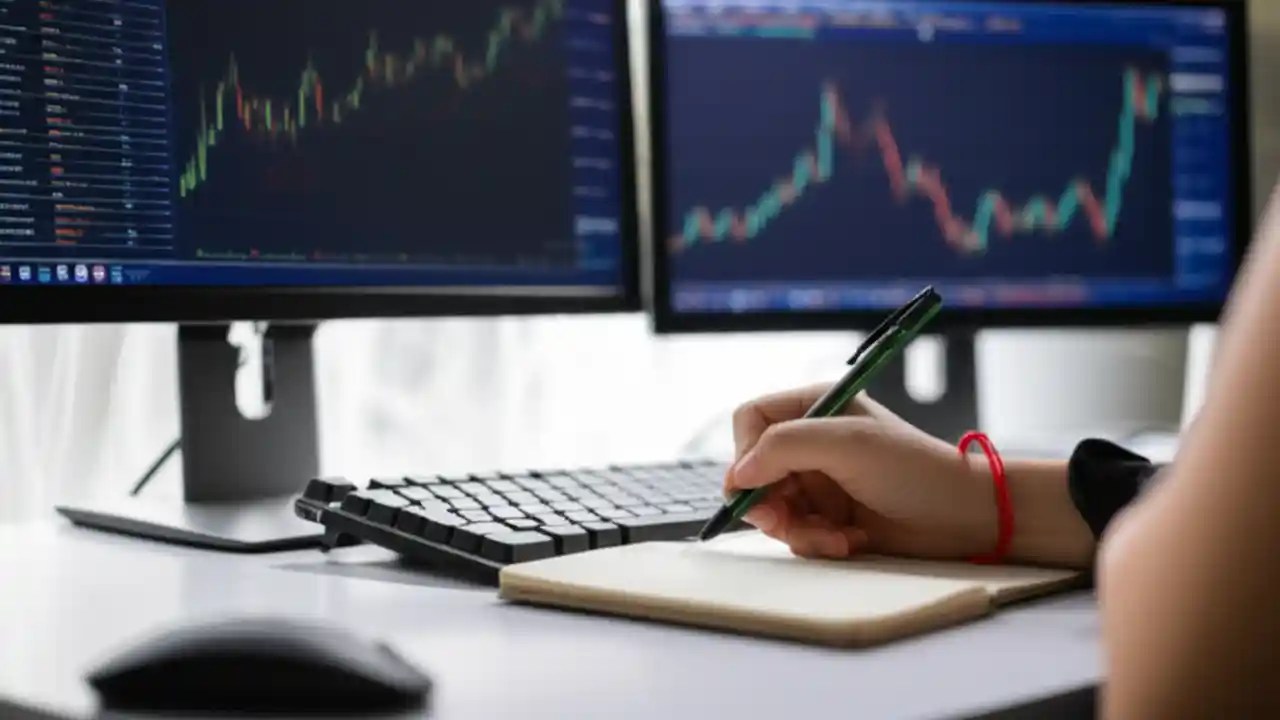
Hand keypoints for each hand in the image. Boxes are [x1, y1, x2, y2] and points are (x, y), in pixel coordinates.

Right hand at [725, 384, 998, 560]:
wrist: (963, 517)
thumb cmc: (914, 469)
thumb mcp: (848, 444)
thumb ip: (785, 446)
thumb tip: (739, 473)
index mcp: (815, 407)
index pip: (751, 420)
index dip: (744, 452)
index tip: (753, 484)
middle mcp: (812, 441)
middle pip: (755, 470)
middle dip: (767, 501)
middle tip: (781, 522)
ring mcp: (820, 481)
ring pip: (772, 507)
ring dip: (796, 528)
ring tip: (833, 537)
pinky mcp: (829, 517)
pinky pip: (796, 533)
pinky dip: (815, 542)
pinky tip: (849, 541)